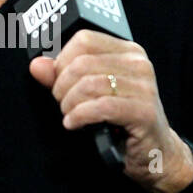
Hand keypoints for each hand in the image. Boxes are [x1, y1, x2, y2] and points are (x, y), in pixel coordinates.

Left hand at [28, 29, 192, 192]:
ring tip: (70, 116)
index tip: (59, 82)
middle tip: (64, 105)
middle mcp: (139, 64)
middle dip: (62, 88)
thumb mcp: (90, 95)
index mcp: (128, 52)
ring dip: (70, 104)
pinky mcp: (144, 112)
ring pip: (88, 85)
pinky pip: (101, 107)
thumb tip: (37, 65)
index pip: (83, 40)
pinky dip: (80, 116)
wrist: (155, 153)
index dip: (62, 62)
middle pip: (82, 64)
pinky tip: (74, 124)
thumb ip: (62, 77)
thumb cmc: (122, 122)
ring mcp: (145, 87)